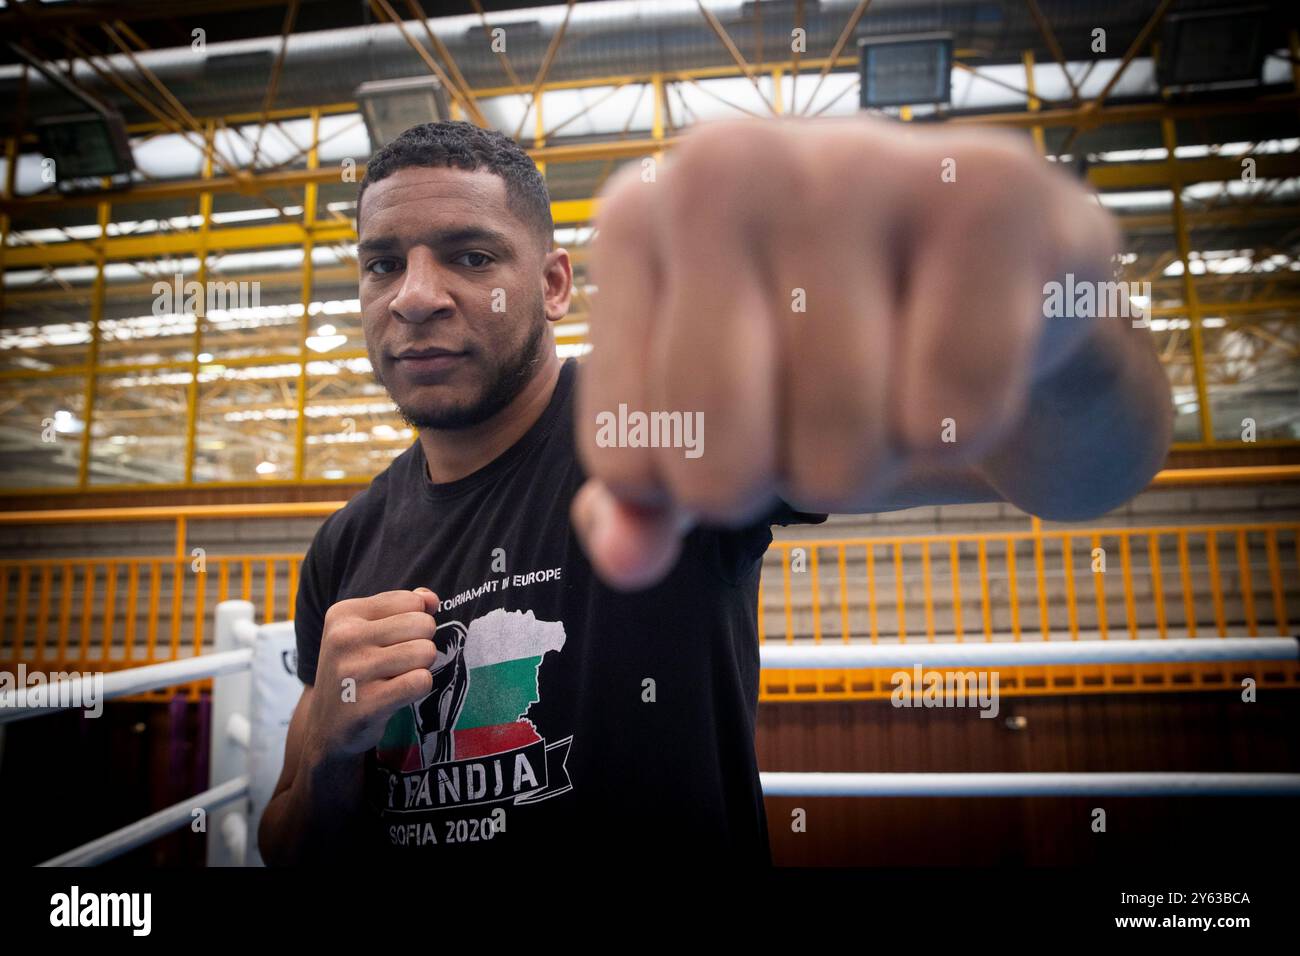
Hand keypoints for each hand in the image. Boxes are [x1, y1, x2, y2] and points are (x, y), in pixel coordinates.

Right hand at [303, 588, 440, 761]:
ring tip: (397, 677)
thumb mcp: (367, 629)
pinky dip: (419, 687)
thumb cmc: (356, 670)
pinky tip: (398, 694)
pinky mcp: (367, 703)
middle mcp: (344, 639)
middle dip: (422, 642)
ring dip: (420, 666)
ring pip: (425, 652)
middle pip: (423, 624)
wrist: (327, 725)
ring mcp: (353, 672)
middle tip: (399, 662)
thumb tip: (431, 599)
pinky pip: (421, 681)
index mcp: (344, 614)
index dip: (415, 621)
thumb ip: (402, 607)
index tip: (393, 640)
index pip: (412, 601)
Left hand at [571, 115, 1120, 589]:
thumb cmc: (832, 348)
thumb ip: (648, 493)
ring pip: (843, 445)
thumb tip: (623, 559)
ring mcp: (857, 162)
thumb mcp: (714, 418)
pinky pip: (954, 417)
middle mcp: (728, 163)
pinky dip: (970, 426)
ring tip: (899, 374)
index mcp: (636, 216)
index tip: (747, 419)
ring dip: (882, 459)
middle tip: (829, 414)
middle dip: (788, 483)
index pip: (628, 459)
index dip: (701, 487)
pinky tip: (968, 348)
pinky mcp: (991, 192)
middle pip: (722, 460)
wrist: (999, 282)